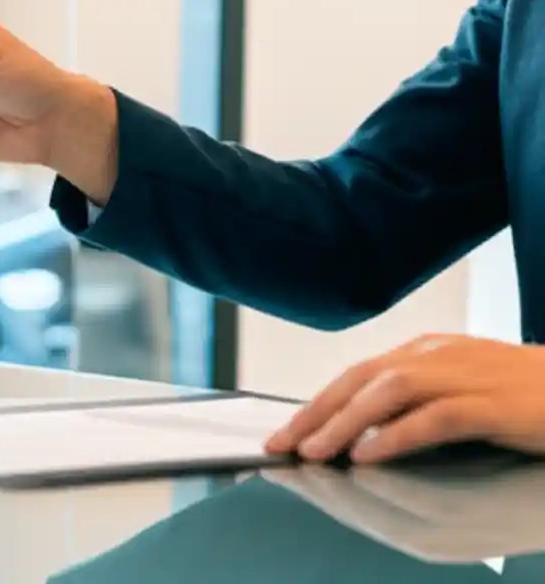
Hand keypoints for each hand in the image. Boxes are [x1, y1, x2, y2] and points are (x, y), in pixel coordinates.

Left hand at [265, 334, 544, 463]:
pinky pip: (438, 416)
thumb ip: (415, 402)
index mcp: (429, 351)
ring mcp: (469, 376)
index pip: (358, 374)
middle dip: (317, 412)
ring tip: (316, 451)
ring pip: (391, 391)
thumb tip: (362, 433)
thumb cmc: (526, 394)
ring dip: (346, 422)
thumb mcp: (460, 389)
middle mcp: (440, 356)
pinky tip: (371, 454)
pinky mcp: (496, 404)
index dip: (318, 403)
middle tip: (283, 444)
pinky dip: (399, 434)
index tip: (287, 432)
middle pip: (363, 378)